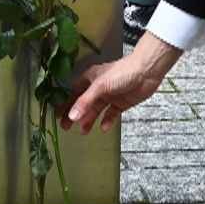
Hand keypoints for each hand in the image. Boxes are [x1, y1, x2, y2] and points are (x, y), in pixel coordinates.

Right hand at [60, 32, 181, 133]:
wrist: (146, 72)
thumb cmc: (122, 72)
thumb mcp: (100, 86)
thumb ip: (85, 102)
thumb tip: (72, 116)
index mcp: (90, 78)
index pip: (73, 92)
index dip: (65, 102)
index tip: (57, 114)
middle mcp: (98, 88)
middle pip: (83, 103)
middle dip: (75, 115)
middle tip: (66, 127)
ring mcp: (110, 96)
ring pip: (95, 110)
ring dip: (89, 120)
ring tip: (83, 131)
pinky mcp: (120, 103)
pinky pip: (110, 114)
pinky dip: (107, 121)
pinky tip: (104, 127)